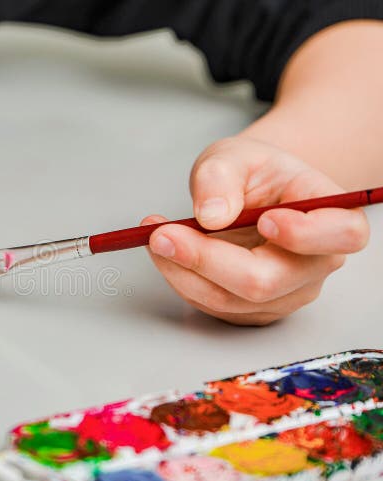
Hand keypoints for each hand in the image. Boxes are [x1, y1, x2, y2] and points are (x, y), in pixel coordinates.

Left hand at [143, 136, 368, 325]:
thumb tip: (212, 215)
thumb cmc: (251, 174)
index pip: (341, 235)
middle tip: (163, 233)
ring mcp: (286, 292)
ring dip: (182, 271)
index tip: (266, 219)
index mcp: (333, 216)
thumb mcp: (233, 156)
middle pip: (267, 281)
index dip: (306, 235)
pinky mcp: (253, 308)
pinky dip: (180, 279)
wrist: (246, 194)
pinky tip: (166, 251)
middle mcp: (317, 263)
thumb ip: (220, 177)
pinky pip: (212, 305)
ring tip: (156, 235)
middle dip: (207, 259)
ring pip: (230, 300)